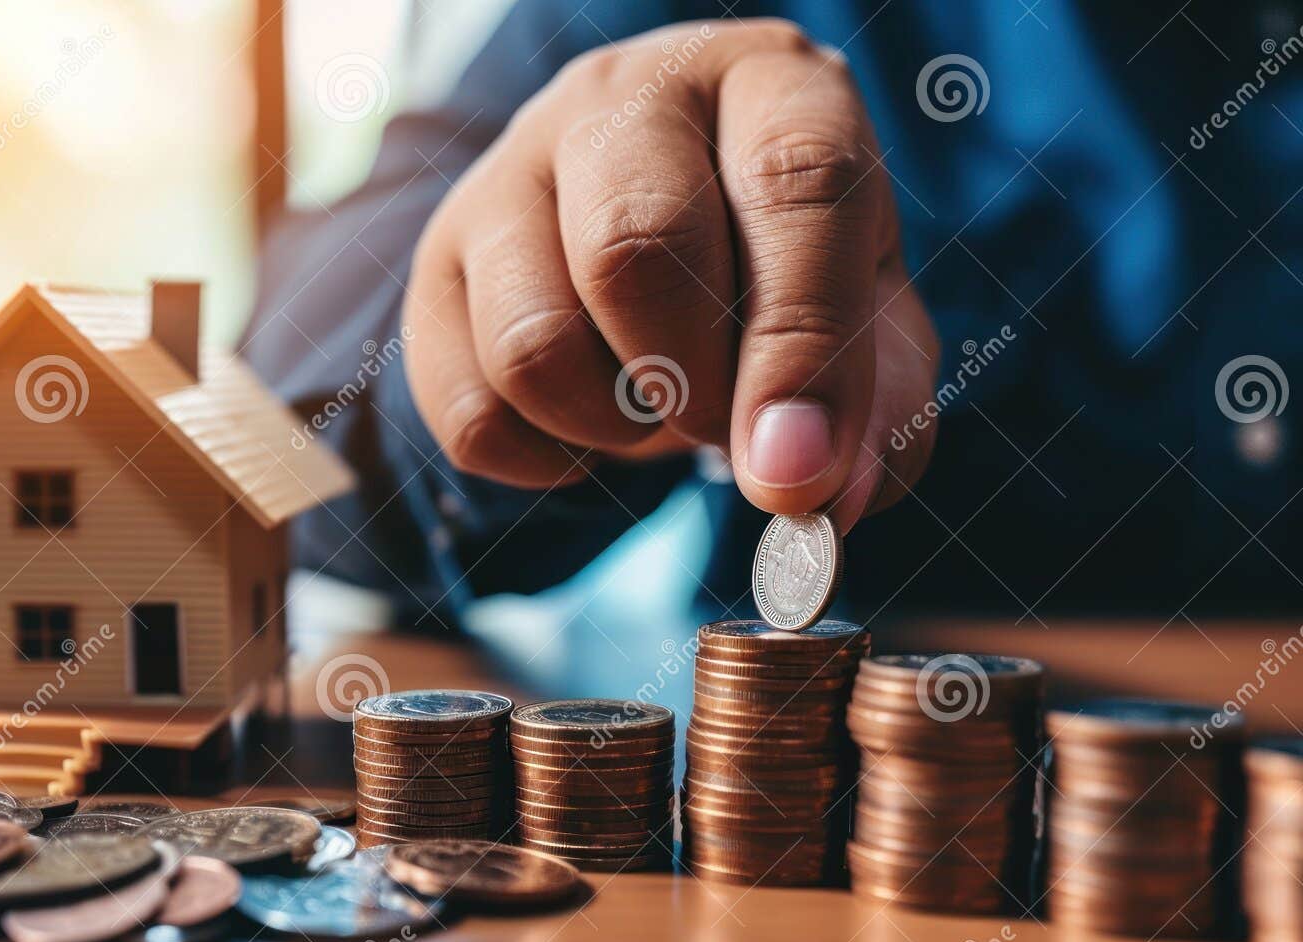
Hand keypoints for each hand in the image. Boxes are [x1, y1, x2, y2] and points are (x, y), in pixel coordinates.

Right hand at [403, 19, 937, 528]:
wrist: (651, 237)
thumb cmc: (778, 270)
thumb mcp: (866, 315)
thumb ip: (874, 402)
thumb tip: (811, 490)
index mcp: (763, 83)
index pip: (793, 180)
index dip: (803, 340)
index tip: (798, 467)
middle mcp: (623, 97)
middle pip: (633, 250)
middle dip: (692, 385)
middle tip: (723, 426)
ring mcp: (509, 172)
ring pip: (532, 343)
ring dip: (612, 428)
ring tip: (656, 411)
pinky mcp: (436, 264)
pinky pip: (468, 409)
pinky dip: (543, 460)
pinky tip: (588, 428)